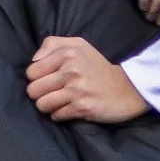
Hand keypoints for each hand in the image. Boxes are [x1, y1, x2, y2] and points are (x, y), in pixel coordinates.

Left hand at [26, 35, 145, 124]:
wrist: (128, 88)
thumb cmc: (98, 67)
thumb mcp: (79, 45)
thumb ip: (52, 44)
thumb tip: (33, 59)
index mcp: (67, 53)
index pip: (31, 71)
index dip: (37, 78)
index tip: (48, 80)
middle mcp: (71, 70)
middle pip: (33, 90)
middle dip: (39, 94)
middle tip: (52, 93)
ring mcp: (77, 90)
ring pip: (42, 105)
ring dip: (48, 106)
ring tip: (59, 102)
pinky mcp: (82, 108)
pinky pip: (56, 115)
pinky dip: (60, 114)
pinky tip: (69, 109)